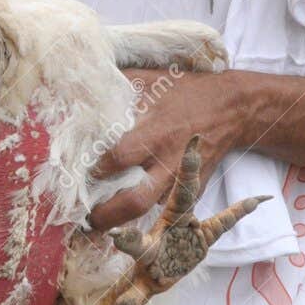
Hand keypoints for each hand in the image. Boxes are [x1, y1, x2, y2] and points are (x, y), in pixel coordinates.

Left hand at [88, 68, 234, 231]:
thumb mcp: (149, 80)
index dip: (94, 171)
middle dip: (107, 215)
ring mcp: (181, 180)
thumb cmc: (183, 91)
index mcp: (154, 132)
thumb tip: (77, 85)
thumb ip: (114, 84)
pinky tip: (127, 215)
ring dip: (124, 222)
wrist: (231, 108)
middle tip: (85, 218)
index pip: (118, 158)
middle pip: (135, 200)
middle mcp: (167, 161)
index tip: (73, 177)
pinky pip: (167, 208)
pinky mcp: (192, 190)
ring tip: (99, 224)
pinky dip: (147, 214)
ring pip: (151, 212)